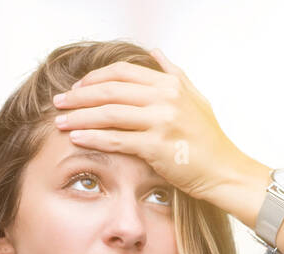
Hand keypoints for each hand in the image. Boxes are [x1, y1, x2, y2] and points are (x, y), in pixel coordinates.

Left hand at [51, 47, 257, 202]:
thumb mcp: (195, 97)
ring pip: (108, 114)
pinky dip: (92, 138)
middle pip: (109, 90)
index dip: (95, 78)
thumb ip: (173, 73)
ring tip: (60, 121)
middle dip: (79, 96)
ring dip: (79, 116)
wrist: (224, 171)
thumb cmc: (210, 140)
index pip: (122, 72)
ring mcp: (160, 122)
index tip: (78, 88)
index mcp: (170, 83)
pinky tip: (76, 138)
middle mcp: (164, 98)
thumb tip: (154, 52)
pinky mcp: (156, 147)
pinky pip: (115, 139)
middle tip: (59, 102)